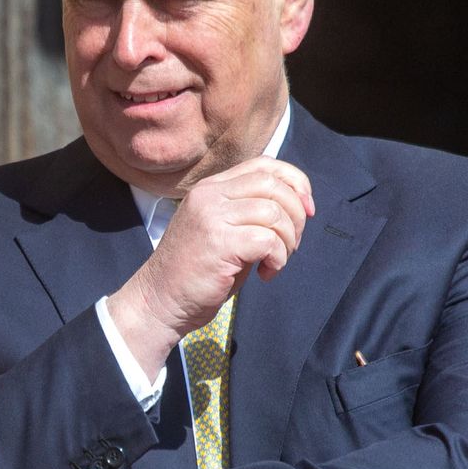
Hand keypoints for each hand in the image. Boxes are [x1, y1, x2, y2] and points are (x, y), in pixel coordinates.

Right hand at [107, 156, 313, 381]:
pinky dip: (277, 259)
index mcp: (212, 189)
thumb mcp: (222, 232)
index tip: (307, 210)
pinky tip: (265, 274)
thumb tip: (297, 206)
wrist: (160, 302)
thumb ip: (250, 214)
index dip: (296, 183)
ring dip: (287, 241)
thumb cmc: (196, 275)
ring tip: (275, 262)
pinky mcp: (219, 242)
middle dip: (297, 215)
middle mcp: (210, 196)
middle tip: (291, 245)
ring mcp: (212, 217)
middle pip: (274, 185)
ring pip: (274, 213)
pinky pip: (268, 241)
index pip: (264, 165)